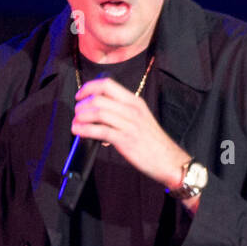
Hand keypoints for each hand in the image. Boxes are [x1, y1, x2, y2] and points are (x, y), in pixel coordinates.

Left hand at [72, 77, 186, 187]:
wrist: (170, 161)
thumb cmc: (154, 143)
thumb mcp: (140, 120)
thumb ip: (122, 113)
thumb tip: (100, 114)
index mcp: (135, 102)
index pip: (107, 84)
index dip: (89, 87)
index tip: (80, 96)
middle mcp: (132, 110)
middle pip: (99, 97)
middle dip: (82, 105)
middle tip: (77, 113)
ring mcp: (129, 124)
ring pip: (98, 112)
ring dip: (81, 117)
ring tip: (76, 123)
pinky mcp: (125, 140)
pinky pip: (100, 130)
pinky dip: (85, 130)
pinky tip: (79, 131)